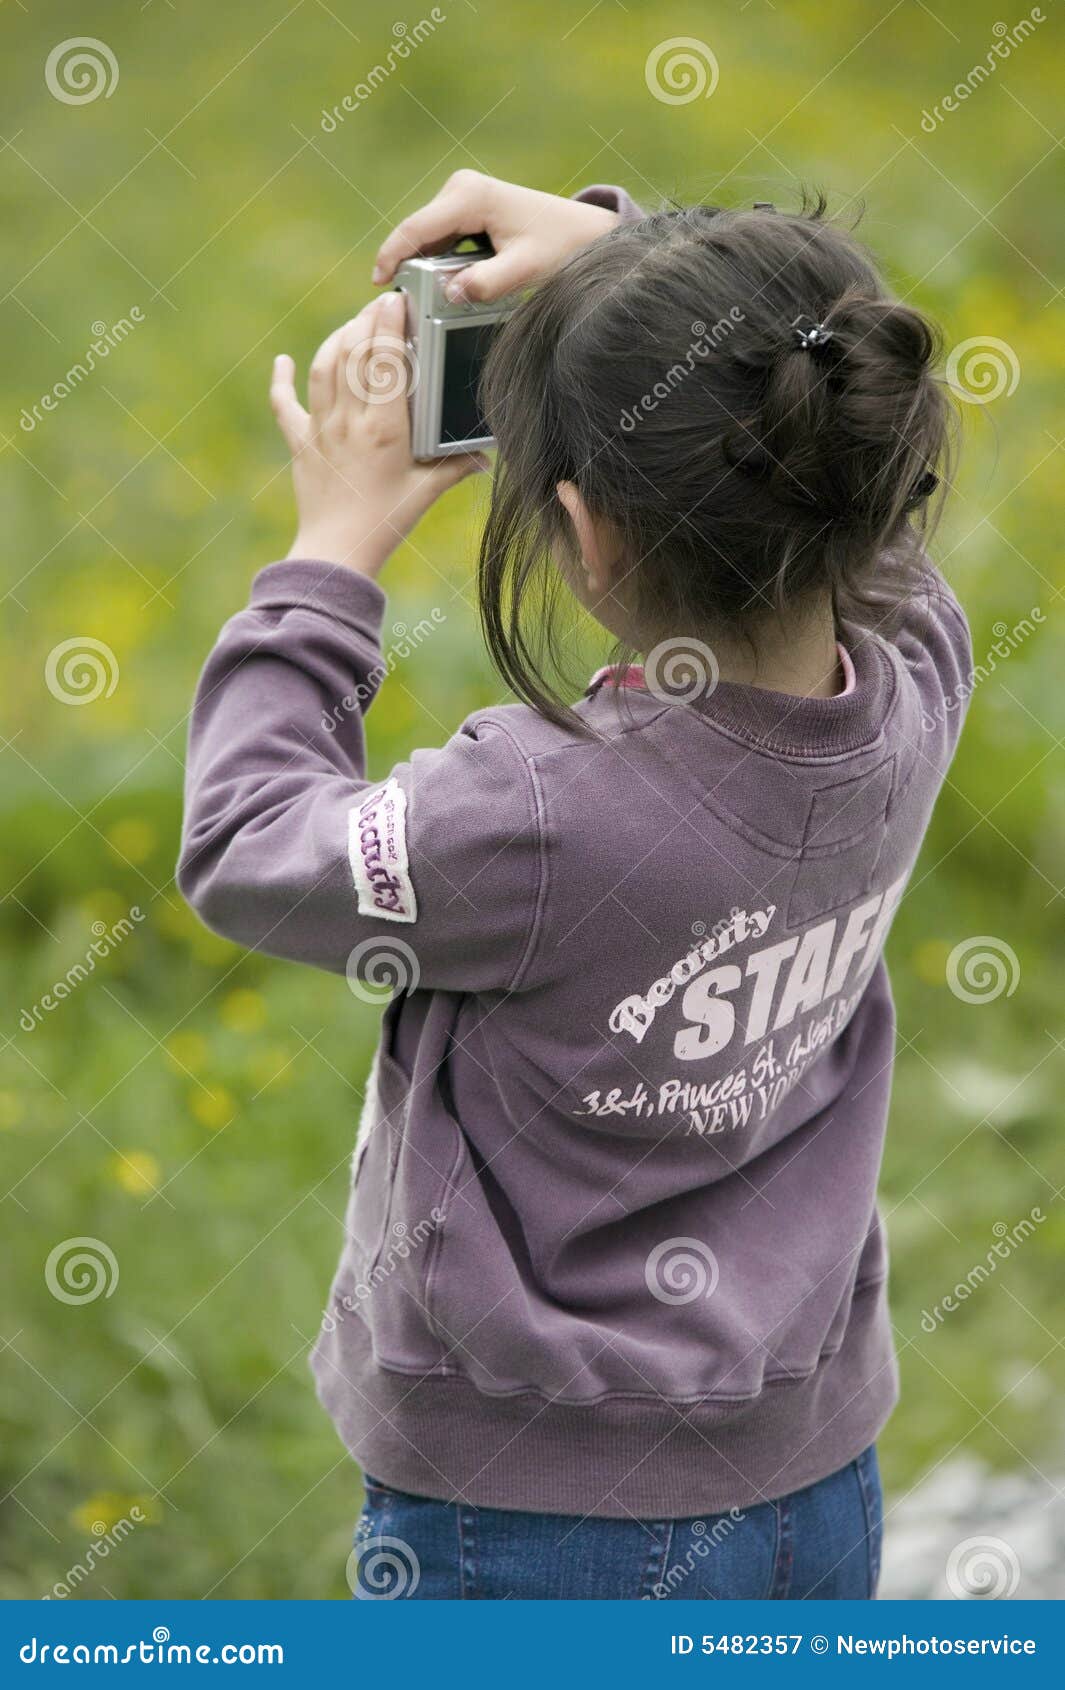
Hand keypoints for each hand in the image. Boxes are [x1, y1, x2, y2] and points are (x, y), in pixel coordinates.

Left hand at [270, 293, 486, 575]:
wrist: (337, 552)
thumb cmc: (385, 523)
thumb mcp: (426, 492)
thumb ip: (455, 467)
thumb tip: (485, 456)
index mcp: (384, 430)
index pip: (385, 362)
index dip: (389, 325)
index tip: (396, 302)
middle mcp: (349, 422)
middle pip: (353, 354)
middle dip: (365, 322)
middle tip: (379, 305)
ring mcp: (321, 429)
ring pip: (324, 368)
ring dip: (336, 340)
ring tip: (353, 326)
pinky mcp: (301, 443)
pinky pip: (285, 405)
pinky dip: (282, 380)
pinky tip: (284, 362)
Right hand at [372, 169, 617, 303]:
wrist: (585, 232)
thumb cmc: (560, 247)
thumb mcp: (526, 270)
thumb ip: (488, 283)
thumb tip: (451, 293)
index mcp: (470, 196)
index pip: (416, 228)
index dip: (392, 256)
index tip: (377, 284)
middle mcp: (461, 188)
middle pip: (418, 233)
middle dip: (409, 267)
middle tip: (406, 305)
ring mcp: (462, 195)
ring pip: (427, 237)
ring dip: (423, 266)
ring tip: (422, 300)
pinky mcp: (467, 206)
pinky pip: (440, 238)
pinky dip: (437, 261)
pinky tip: (441, 286)